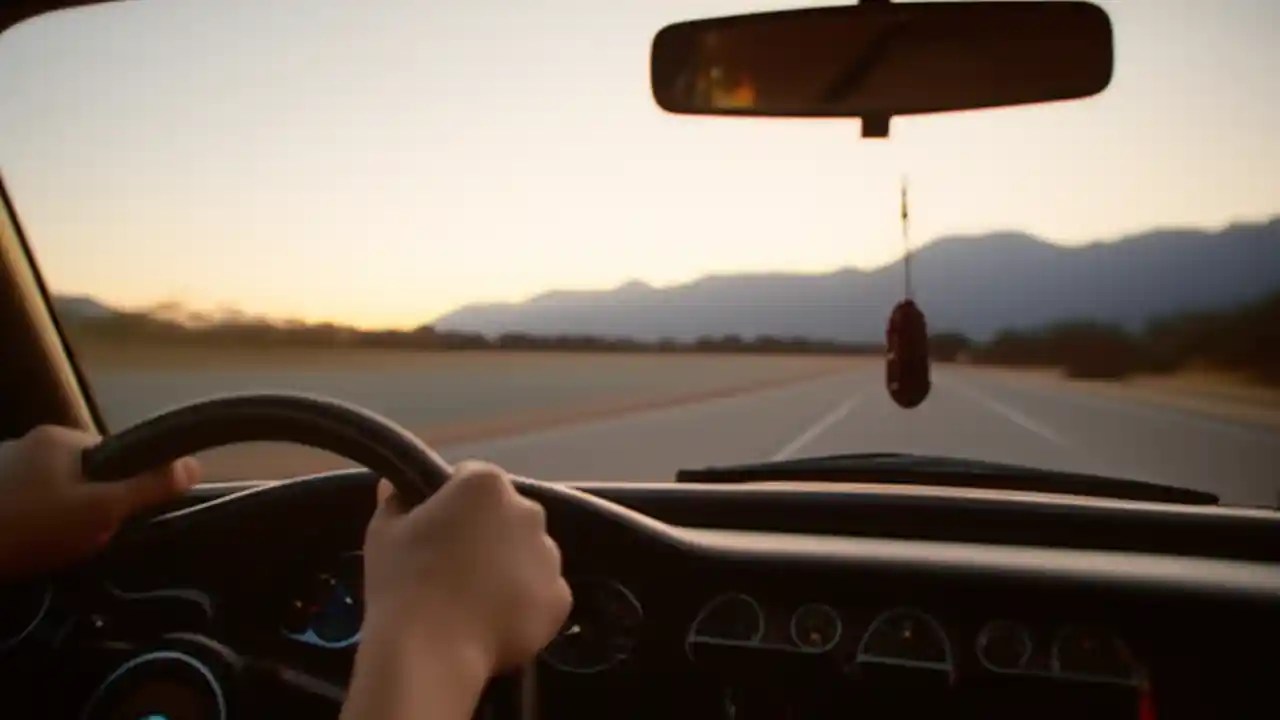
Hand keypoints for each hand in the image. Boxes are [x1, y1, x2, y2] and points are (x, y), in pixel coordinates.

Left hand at [0, 425, 200, 579]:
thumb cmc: (29, 526)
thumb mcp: (100, 512)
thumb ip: (148, 488)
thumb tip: (194, 465)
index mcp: (60, 438)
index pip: (111, 457)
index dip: (120, 490)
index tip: (112, 519)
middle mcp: (27, 442)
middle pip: (78, 475)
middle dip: (85, 506)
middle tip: (79, 540)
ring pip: (46, 493)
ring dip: (52, 518)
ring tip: (44, 549)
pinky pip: (18, 505)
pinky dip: (25, 525)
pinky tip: (19, 547)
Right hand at [361, 461, 571, 673]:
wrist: (430, 651)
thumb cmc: (403, 582)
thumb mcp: (384, 532)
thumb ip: (396, 500)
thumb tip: (395, 486)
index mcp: (486, 484)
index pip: (470, 479)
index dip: (450, 502)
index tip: (435, 529)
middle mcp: (528, 511)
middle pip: (506, 514)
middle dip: (486, 531)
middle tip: (454, 565)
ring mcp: (550, 556)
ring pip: (529, 552)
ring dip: (509, 565)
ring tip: (474, 598)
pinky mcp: (560, 598)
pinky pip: (542, 591)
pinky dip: (525, 601)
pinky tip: (495, 619)